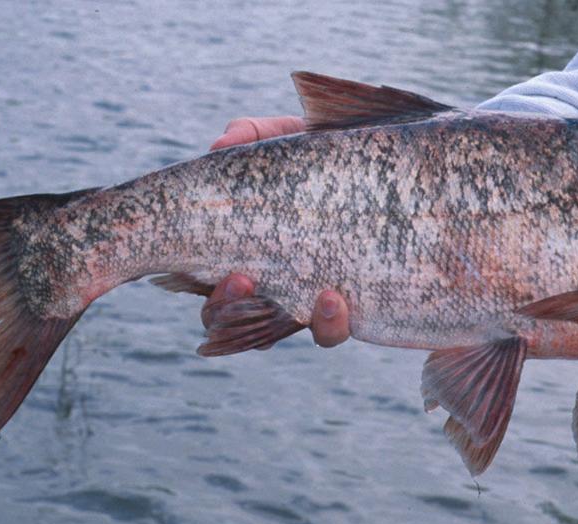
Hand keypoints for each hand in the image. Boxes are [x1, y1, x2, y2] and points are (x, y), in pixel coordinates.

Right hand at [203, 117, 350, 347]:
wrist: (385, 168)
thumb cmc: (325, 153)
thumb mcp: (288, 138)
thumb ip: (253, 134)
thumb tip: (220, 144)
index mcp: (243, 246)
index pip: (202, 280)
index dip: (192, 283)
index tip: (204, 266)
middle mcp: (267, 281)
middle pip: (227, 319)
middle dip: (227, 309)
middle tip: (242, 279)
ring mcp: (305, 298)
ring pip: (274, 334)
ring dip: (275, 323)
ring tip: (300, 294)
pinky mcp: (347, 307)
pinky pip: (327, 333)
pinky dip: (327, 324)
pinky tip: (334, 297)